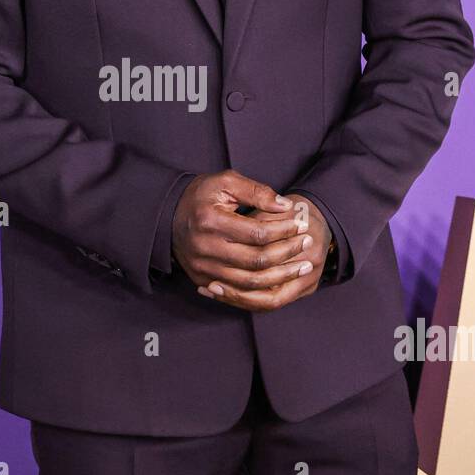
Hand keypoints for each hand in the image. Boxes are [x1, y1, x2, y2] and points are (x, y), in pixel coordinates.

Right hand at [171, 174, 320, 312]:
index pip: (257, 233)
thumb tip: (286, 207)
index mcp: (210, 221)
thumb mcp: (226, 182)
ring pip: (250, 282)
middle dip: (287, 254)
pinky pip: (237, 292)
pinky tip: (280, 281)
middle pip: (256, 261)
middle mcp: (205, 248)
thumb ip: (257, 191)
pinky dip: (261, 289)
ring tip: (302, 266)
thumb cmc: (201, 195)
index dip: (284, 231)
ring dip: (280, 276)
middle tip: (308, 244)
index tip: (302, 224)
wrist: (167, 215)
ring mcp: (202, 268)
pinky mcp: (201, 279)